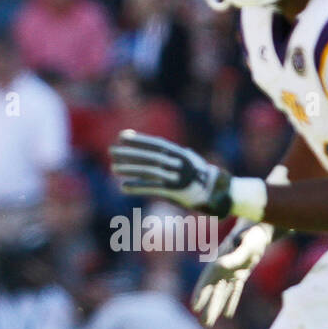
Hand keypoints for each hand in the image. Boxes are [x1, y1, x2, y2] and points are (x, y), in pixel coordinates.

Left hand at [109, 130, 231, 214]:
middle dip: (129, 153)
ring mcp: (175, 177)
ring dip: (129, 169)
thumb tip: (156, 149)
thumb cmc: (199, 175)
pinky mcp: (174, 191)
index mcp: (179, 153)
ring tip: (113, 168)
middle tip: (111, 151)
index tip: (122, 136)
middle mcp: (176, 163)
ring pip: (148, 171)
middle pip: (148, 157)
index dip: (138, 140)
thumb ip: (171, 155)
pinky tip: (123, 186)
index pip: (155, 144)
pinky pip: (152, 188)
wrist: (216, 192)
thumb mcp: (187, 159)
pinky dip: (137, 186)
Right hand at [191, 218, 274, 326]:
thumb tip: (219, 266)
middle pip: (214, 290)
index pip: (208, 280)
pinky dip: (231, 301)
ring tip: (208, 323)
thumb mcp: (245, 245)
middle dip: (209, 306)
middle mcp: (223, 267)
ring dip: (216, 307)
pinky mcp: (241, 272)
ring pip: (222, 292)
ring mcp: (232, 270)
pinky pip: (235, 290)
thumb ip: (233, 256)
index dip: (201, 293)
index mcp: (220, 260)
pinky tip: (228, 315)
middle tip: (204, 324)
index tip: (194, 306)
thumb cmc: (253, 234)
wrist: (262, 227)